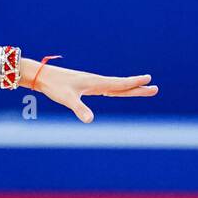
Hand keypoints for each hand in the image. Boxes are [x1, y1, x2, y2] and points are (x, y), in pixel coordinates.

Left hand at [19, 59, 156, 122]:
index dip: (134, 83)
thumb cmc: (54, 86)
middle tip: (155, 88)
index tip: (149, 80)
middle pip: (121, 85)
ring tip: (141, 88)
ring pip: (114, 86)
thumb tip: (90, 120)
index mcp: (96, 83)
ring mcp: (90, 83)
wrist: (41, 76)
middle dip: (137, 88)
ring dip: (128, 88)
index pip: (119, 84)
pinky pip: (104, 87)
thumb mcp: (67, 99)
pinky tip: (113, 91)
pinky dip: (114, 89)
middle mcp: (96, 81)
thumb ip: (79, 109)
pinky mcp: (84, 85)